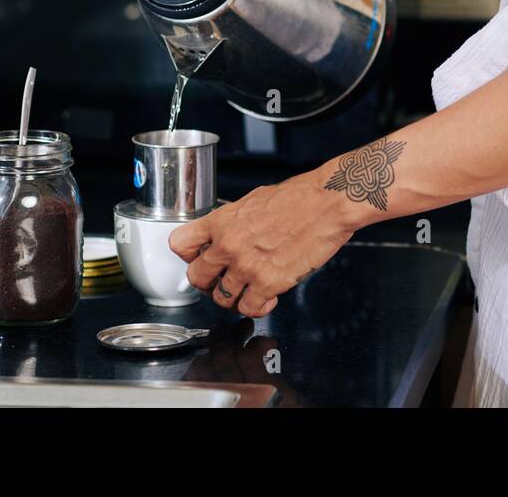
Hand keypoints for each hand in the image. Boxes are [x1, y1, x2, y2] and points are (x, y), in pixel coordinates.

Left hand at [168, 169, 357, 318]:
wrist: (327, 203)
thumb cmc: (299, 197)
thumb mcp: (253, 200)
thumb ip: (233, 221)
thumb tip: (226, 233)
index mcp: (222, 221)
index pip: (180, 244)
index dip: (189, 255)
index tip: (199, 258)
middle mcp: (228, 245)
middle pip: (196, 278)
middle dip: (209, 282)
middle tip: (224, 280)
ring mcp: (247, 266)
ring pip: (221, 299)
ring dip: (235, 297)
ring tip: (249, 289)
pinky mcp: (269, 283)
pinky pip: (249, 309)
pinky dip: (257, 307)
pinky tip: (267, 296)